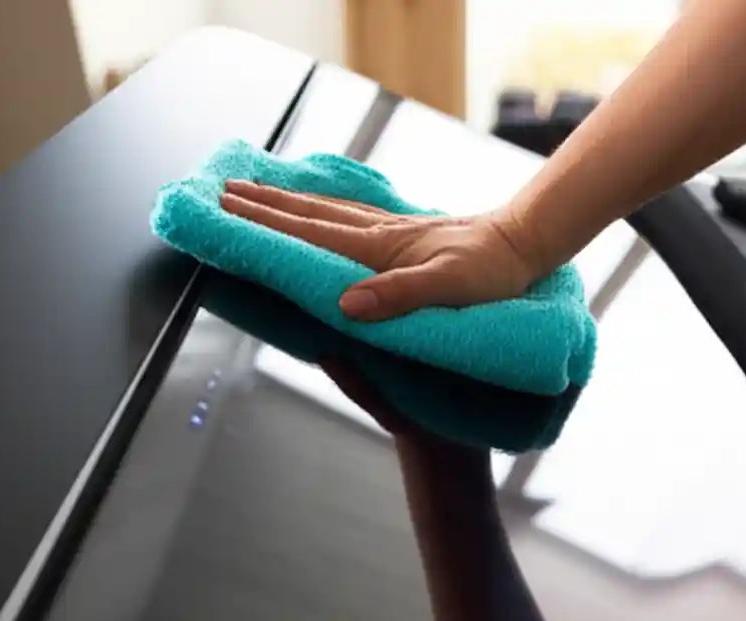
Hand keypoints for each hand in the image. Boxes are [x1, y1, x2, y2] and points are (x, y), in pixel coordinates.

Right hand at [220, 180, 541, 320]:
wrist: (522, 247)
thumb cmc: (491, 273)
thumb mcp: (448, 290)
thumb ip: (398, 295)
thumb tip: (346, 304)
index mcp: (380, 248)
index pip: (310, 234)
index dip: (266, 224)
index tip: (227, 210)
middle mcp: (379, 233)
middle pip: (308, 214)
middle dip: (263, 204)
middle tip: (223, 192)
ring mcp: (390, 230)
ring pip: (325, 210)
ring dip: (287, 202)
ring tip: (255, 192)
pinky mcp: (402, 232)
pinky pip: (347, 214)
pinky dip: (321, 208)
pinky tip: (317, 208)